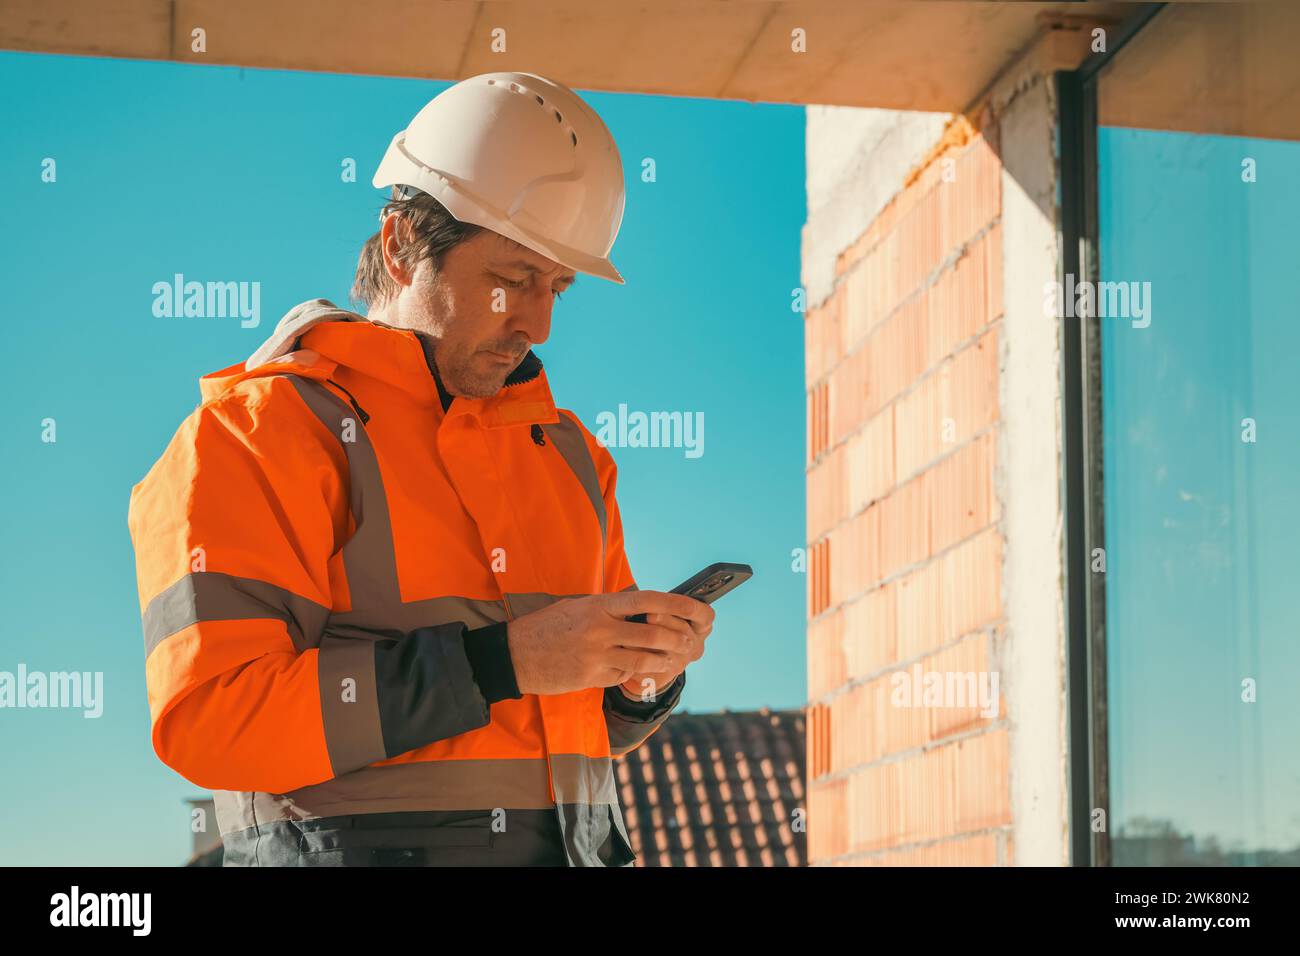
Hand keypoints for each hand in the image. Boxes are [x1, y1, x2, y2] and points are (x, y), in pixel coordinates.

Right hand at [506, 590, 714, 696]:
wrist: (514, 654)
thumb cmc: (548, 627)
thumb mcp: (578, 607)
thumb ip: (608, 609)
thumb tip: (641, 608)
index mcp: (598, 605)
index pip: (646, 599)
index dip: (676, 603)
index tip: (696, 607)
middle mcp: (600, 628)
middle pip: (653, 633)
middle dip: (677, 639)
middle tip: (689, 643)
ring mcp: (596, 654)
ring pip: (644, 659)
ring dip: (664, 661)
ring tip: (674, 661)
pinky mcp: (591, 677)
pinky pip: (623, 675)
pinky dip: (634, 674)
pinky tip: (639, 672)